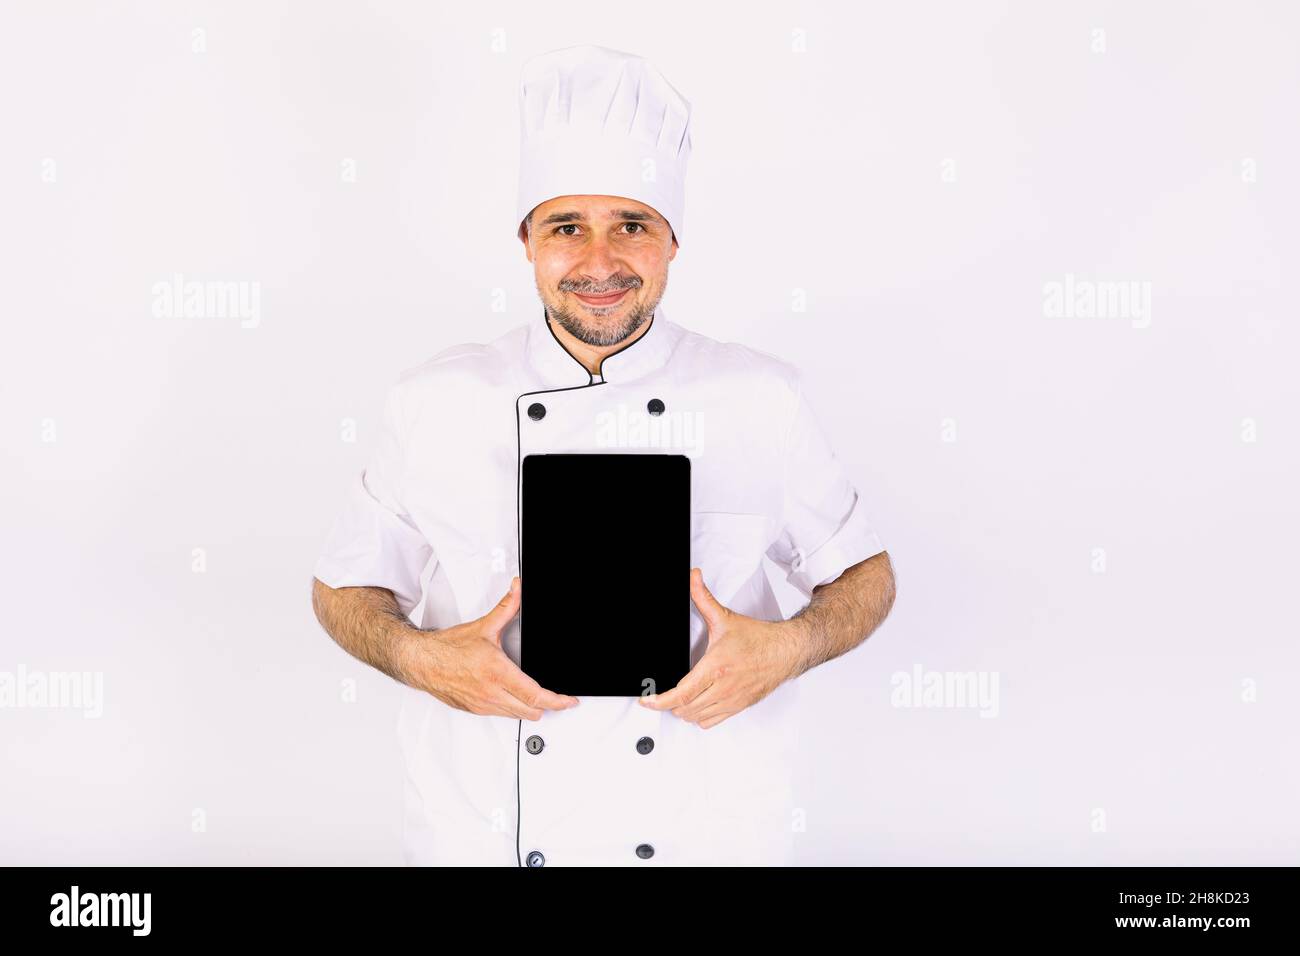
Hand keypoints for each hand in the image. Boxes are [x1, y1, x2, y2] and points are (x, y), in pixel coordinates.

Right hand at [404, 576, 578, 720]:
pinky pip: (500, 715)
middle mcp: (491, 693)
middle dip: (548, 706)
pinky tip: (511, 697)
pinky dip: (511, 709)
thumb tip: (518, 591)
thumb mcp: (483, 627)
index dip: (558, 701)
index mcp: (497, 673)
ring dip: (529, 708)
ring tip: (536, 697)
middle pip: (531, 711)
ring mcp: (482, 704)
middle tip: (557, 698)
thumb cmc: (446, 648)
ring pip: (516, 715)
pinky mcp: (474, 710)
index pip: (536, 695)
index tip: (570, 700)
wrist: (420, 661)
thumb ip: (506, 608)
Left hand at [639, 568, 800, 728]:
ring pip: (696, 717)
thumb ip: (703, 597)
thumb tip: (693, 578)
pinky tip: (698, 704)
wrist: (786, 650)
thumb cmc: (759, 639)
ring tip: (679, 698)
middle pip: (684, 708)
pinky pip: (711, 722)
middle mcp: (723, 687)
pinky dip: (699, 717)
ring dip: (683, 710)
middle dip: (669, 703)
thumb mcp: (725, 618)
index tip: (647, 700)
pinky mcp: (739, 706)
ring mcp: (732, 700)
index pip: (681, 693)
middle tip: (662, 693)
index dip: (659, 701)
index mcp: (716, 667)